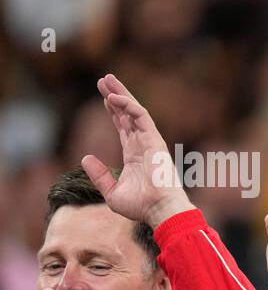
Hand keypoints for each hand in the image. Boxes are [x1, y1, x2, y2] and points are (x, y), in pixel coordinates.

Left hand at [83, 74, 193, 228]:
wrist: (160, 210)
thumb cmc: (141, 206)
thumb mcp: (111, 192)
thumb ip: (99, 175)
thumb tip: (85, 157)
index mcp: (134, 156)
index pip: (123, 128)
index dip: (113, 112)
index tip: (103, 97)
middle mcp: (142, 145)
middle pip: (128, 114)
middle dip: (116, 96)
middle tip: (104, 79)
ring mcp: (149, 141)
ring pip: (134, 111)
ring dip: (120, 94)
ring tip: (107, 79)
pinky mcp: (154, 140)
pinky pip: (141, 117)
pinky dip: (128, 105)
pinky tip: (113, 97)